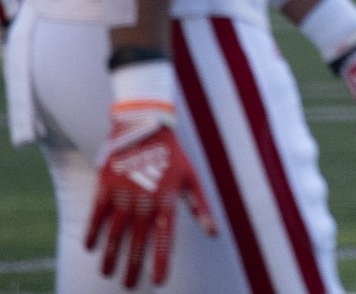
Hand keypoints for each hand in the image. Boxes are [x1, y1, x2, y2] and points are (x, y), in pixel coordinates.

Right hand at [87, 70, 217, 288]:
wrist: (145, 128)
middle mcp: (143, 204)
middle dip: (133, 267)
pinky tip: (90, 248)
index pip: (164, 240)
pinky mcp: (105, 189)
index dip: (160, 262)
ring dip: (110, 256)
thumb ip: (202, 208)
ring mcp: (122, 197)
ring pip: (114, 235)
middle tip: (129, 285)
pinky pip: (96, 217)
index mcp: (166, 202)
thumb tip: (215, 233)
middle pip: (137, 243)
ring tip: (108, 273)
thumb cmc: (172, 155)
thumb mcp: (192, 178)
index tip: (157, 282)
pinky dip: (93, 233)